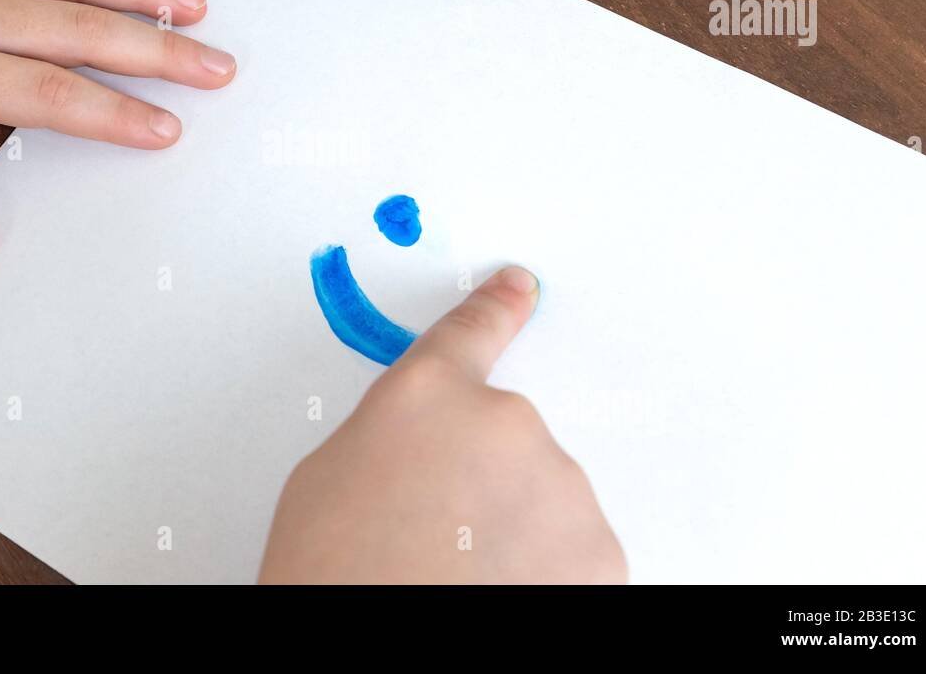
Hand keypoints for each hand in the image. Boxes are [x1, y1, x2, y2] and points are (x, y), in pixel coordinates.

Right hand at [259, 267, 625, 583]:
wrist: (371, 641)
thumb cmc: (334, 574)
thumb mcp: (329, 477)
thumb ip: (391, 436)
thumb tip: (417, 453)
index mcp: (425, 392)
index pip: (470, 331)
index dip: (497, 308)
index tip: (520, 286)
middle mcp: (502, 420)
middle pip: (504, 440)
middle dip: (479, 481)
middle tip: (433, 532)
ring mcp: (557, 482)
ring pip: (542, 500)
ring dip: (513, 531)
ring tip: (457, 572)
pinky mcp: (596, 548)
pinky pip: (573, 551)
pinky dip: (545, 573)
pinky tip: (496, 590)